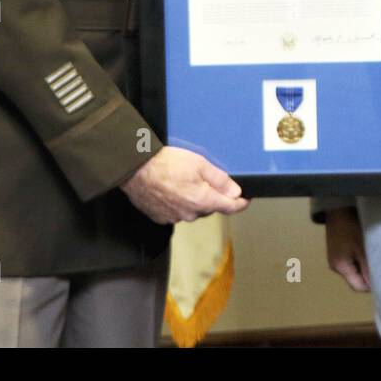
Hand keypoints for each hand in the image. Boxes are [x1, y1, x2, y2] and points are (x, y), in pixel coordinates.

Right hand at [120, 146, 248, 223]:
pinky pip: (176, 212)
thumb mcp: (199, 164)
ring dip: (194, 200)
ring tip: (184, 181)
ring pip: (192, 210)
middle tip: (207, 179)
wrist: (135, 168)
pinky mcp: (160, 217)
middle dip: (213, 196)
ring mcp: (174, 217)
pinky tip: (172, 189)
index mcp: (202, 201)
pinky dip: (178, 203)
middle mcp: (189, 214)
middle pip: (210, 208)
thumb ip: (220, 180)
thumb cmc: (165, 163)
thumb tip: (235, 191)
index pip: (230, 207)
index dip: (240, 203)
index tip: (245, 199)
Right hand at [324, 207, 370, 291]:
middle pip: (355, 279)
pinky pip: (350, 261)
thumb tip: (375, 286)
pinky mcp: (335, 252)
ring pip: (353, 270)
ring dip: (363, 266)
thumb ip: (368, 268)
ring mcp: (334, 259)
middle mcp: (335, 267)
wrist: (338, 209)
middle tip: (380, 264)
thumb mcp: (363, 248)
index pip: (358, 287)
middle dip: (367, 274)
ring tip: (372, 255)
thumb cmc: (351, 227)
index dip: (371, 285)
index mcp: (341, 268)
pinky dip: (358, 258)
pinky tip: (363, 249)